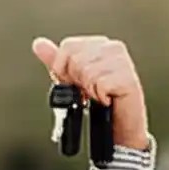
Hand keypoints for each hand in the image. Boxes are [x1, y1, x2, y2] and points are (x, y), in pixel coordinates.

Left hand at [32, 35, 149, 150]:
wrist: (117, 126)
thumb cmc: (96, 101)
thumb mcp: (71, 79)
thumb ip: (56, 60)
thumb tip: (38, 43)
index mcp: (99, 44)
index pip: (68, 46)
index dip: (64, 68)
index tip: (74, 81)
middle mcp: (113, 48)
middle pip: (75, 59)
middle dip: (76, 80)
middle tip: (87, 90)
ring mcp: (123, 62)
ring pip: (87, 72)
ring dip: (88, 90)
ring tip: (98, 95)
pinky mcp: (129, 79)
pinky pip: (101, 84)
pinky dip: (99, 96)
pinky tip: (107, 99)